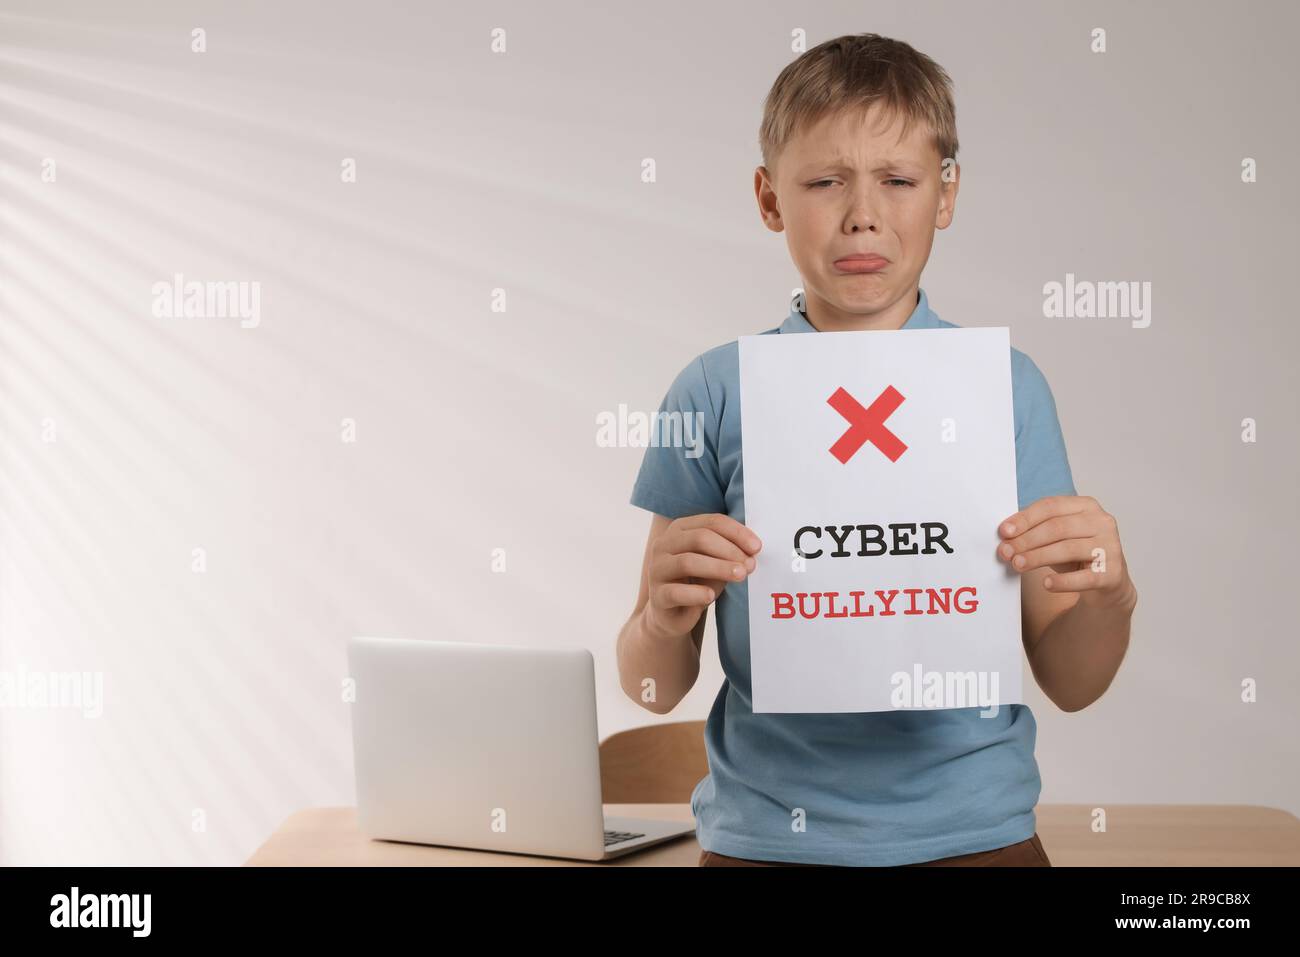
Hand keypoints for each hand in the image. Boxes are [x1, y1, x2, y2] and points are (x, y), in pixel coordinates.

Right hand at [643, 514, 762, 641]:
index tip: (757, 547)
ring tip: (740, 576)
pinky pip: (676, 592)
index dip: (736, 532)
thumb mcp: (716, 563)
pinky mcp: (657, 595)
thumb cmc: (697, 582)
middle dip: (729, 550)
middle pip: (699, 538)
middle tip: (749, 564)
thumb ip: (729, 555)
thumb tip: (751, 554)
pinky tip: (711, 596)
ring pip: (687, 562)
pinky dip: (696, 593)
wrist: (672, 614)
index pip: (711, 522)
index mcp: (680, 530)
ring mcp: (657, 569)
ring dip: (718, 568)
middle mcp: (664, 545)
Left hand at [996, 495, 1135, 609]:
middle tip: (1005, 551)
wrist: (1106, 581)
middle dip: (1027, 540)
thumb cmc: (1076, 553)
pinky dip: (1063, 581)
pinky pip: (1084, 577)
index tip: (1004, 531)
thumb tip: (1005, 537)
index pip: (1051, 506)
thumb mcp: (1056, 537)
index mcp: (1086, 506)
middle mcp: (1102, 522)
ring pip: (1067, 549)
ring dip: (1038, 557)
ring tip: (1018, 564)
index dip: (1025, 518)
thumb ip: (1034, 531)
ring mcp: (1110, 547)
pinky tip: (1046, 584)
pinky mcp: (1112, 573)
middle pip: (1057, 527)